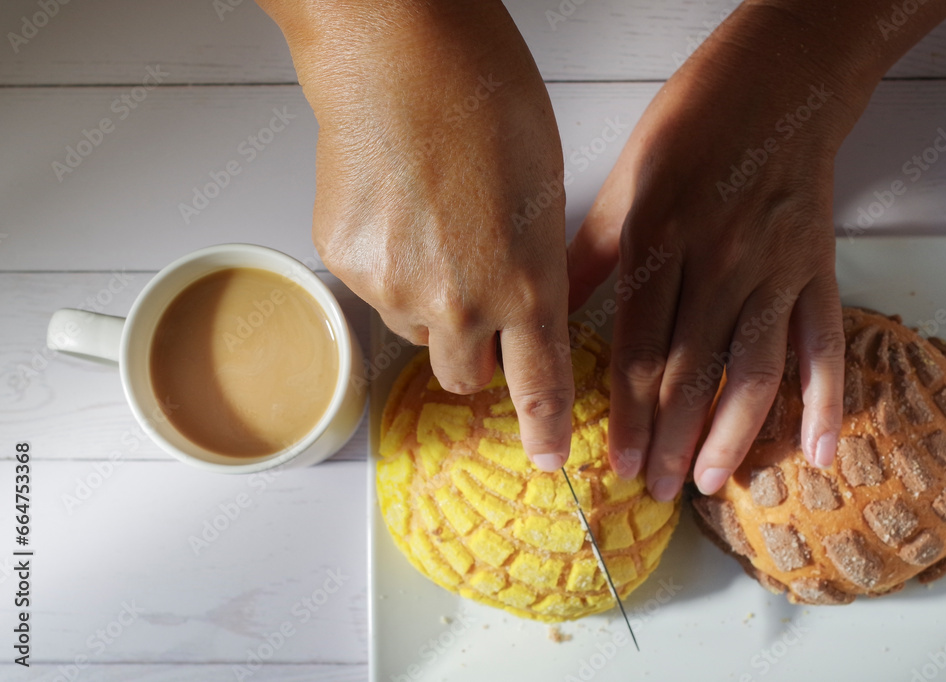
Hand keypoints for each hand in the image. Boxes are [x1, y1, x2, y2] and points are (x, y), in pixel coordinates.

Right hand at [258, 1, 574, 468]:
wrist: (397, 55)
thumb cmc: (485, 98)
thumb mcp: (543, 191)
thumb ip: (535, 267)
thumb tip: (522, 302)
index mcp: (525, 282)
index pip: (540, 384)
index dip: (545, 428)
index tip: (549, 458)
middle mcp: (458, 303)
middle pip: (463, 376)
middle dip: (474, 354)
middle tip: (474, 302)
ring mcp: (394, 288)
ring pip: (415, 332)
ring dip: (428, 305)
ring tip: (432, 230)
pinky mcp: (346, 265)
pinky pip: (374, 293)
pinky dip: (389, 269)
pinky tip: (396, 214)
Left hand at [566, 2, 877, 499]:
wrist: (778, 79)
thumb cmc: (693, 124)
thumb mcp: (626, 183)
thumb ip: (589, 255)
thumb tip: (543, 309)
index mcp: (662, 243)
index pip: (640, 347)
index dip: (628, 412)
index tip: (616, 462)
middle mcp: (719, 263)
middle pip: (692, 369)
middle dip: (669, 437)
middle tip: (655, 490)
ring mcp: (775, 268)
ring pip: (754, 368)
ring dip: (733, 433)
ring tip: (709, 480)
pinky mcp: (818, 268)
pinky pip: (824, 342)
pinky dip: (826, 397)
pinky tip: (821, 450)